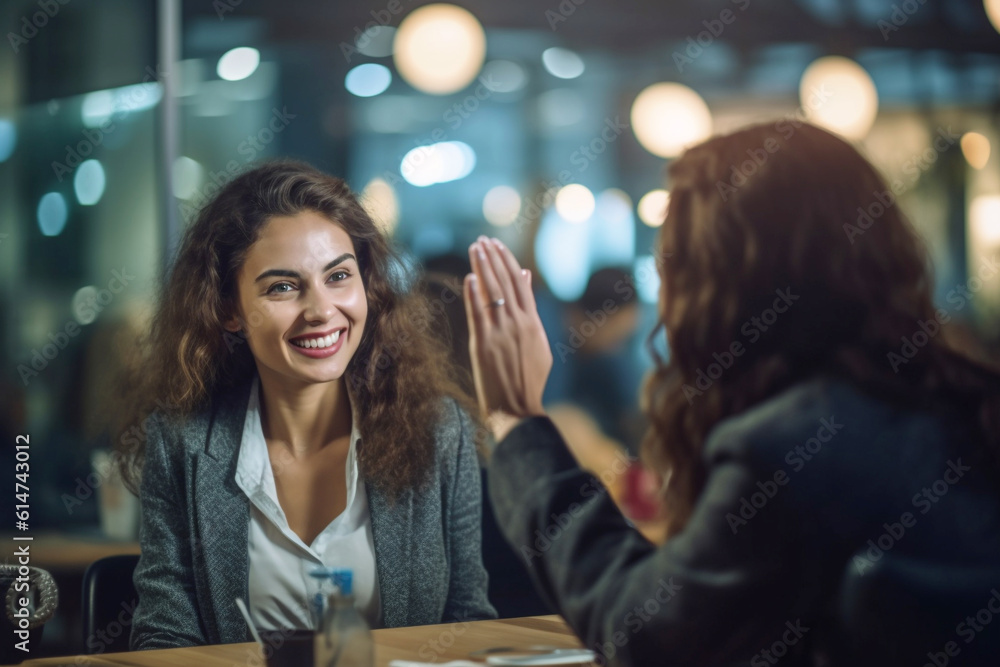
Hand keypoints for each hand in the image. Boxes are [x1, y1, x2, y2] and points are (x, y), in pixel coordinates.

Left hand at [464, 237, 552, 438]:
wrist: (518, 408)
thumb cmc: (529, 378)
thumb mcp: (539, 343)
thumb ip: (532, 311)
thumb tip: (526, 278)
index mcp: (534, 323)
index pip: (519, 283)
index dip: (507, 261)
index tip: (497, 245)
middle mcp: (519, 324)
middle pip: (505, 282)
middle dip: (493, 258)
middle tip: (483, 239)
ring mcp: (501, 333)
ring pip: (492, 292)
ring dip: (483, 268)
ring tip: (475, 248)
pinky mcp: (484, 344)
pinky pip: (478, 314)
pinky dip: (474, 295)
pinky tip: (470, 277)